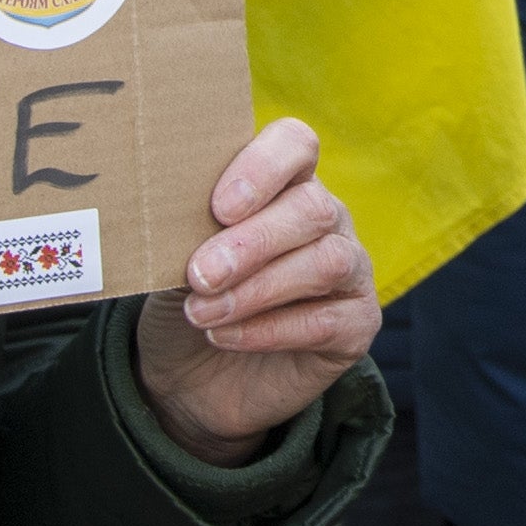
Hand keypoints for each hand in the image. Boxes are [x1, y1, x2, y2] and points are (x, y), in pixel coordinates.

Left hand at [135, 117, 379, 465]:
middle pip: (313, 208)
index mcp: (282, 183)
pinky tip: (225, 337)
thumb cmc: (187, 299)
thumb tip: (168, 218)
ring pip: (327, 261)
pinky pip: (326, 320)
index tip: (218, 208)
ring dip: (257, 289)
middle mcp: (325, 218)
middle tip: (200, 274)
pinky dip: (268, 330)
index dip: (263, 167)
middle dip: (253, 242)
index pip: (295, 145)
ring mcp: (350, 270)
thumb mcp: (172, 257)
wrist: (192, 380)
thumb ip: (186, 231)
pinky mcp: (357, 324)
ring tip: (202, 313)